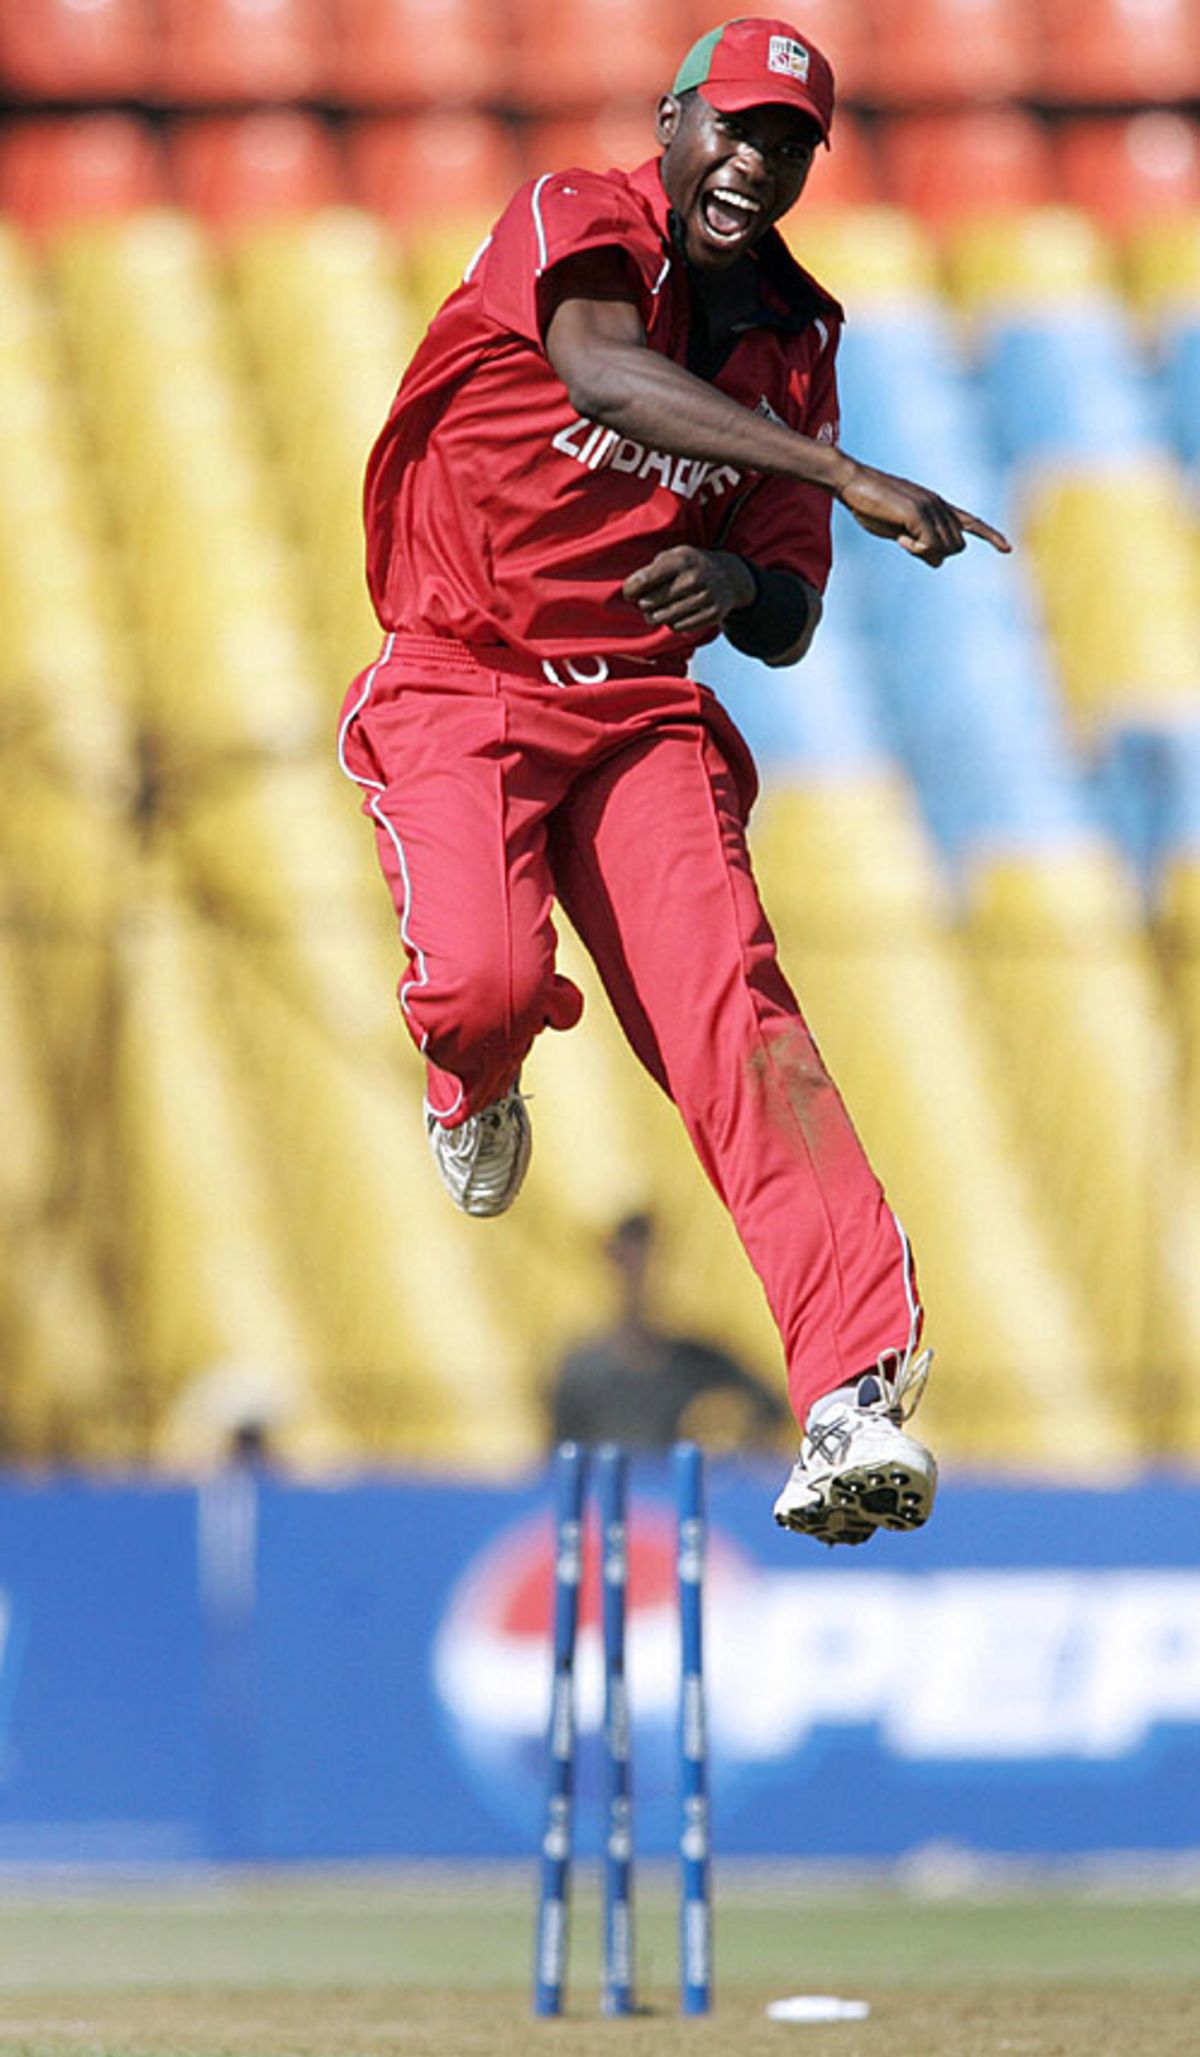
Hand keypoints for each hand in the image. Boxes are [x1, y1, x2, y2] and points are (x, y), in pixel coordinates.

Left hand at [622, 547, 755, 634]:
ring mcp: (704, 597)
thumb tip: (630, 591)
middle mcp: (693, 578)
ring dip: (656, 616)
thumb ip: (651, 570)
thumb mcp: (675, 556)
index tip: (631, 593)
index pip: (643, 581)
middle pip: (648, 603)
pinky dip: (672, 623)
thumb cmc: (692, 566)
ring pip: (661, 619)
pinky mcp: (711, 614)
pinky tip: (678, 614)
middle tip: (650, 600)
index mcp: (681, 559)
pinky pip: (676, 627)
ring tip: (662, 608)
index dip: (630, 590)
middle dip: (644, 604)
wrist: (730, 576)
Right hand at [836, 459, 1010, 564]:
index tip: (1008, 549)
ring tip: (902, 538)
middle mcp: (939, 504)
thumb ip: (921, 544)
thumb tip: (940, 562)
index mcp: (937, 505)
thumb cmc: (870, 504)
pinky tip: (900, 538)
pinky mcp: (918, 513)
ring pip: (947, 548)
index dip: (991, 535)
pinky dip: (916, 550)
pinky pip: (930, 546)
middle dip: (937, 553)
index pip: (971, 522)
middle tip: (907, 544)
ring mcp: (930, 507)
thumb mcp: (898, 529)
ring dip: (925, 552)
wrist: (851, 482)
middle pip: (957, 545)